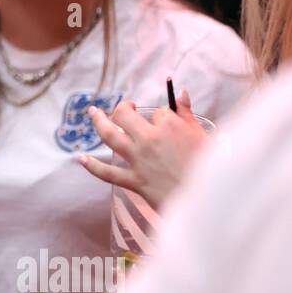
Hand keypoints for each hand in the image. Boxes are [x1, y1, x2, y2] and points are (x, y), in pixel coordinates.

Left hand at [77, 90, 208, 209]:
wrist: (208, 200)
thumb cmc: (210, 167)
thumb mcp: (202, 135)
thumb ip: (187, 113)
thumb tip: (182, 92)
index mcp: (169, 126)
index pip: (158, 111)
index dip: (162, 116)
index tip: (167, 122)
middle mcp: (148, 139)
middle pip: (124, 115)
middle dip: (122, 108)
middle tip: (124, 107)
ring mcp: (138, 159)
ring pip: (109, 136)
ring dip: (98, 122)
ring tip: (92, 112)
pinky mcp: (134, 180)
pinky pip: (107, 172)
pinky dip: (92, 166)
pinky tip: (81, 158)